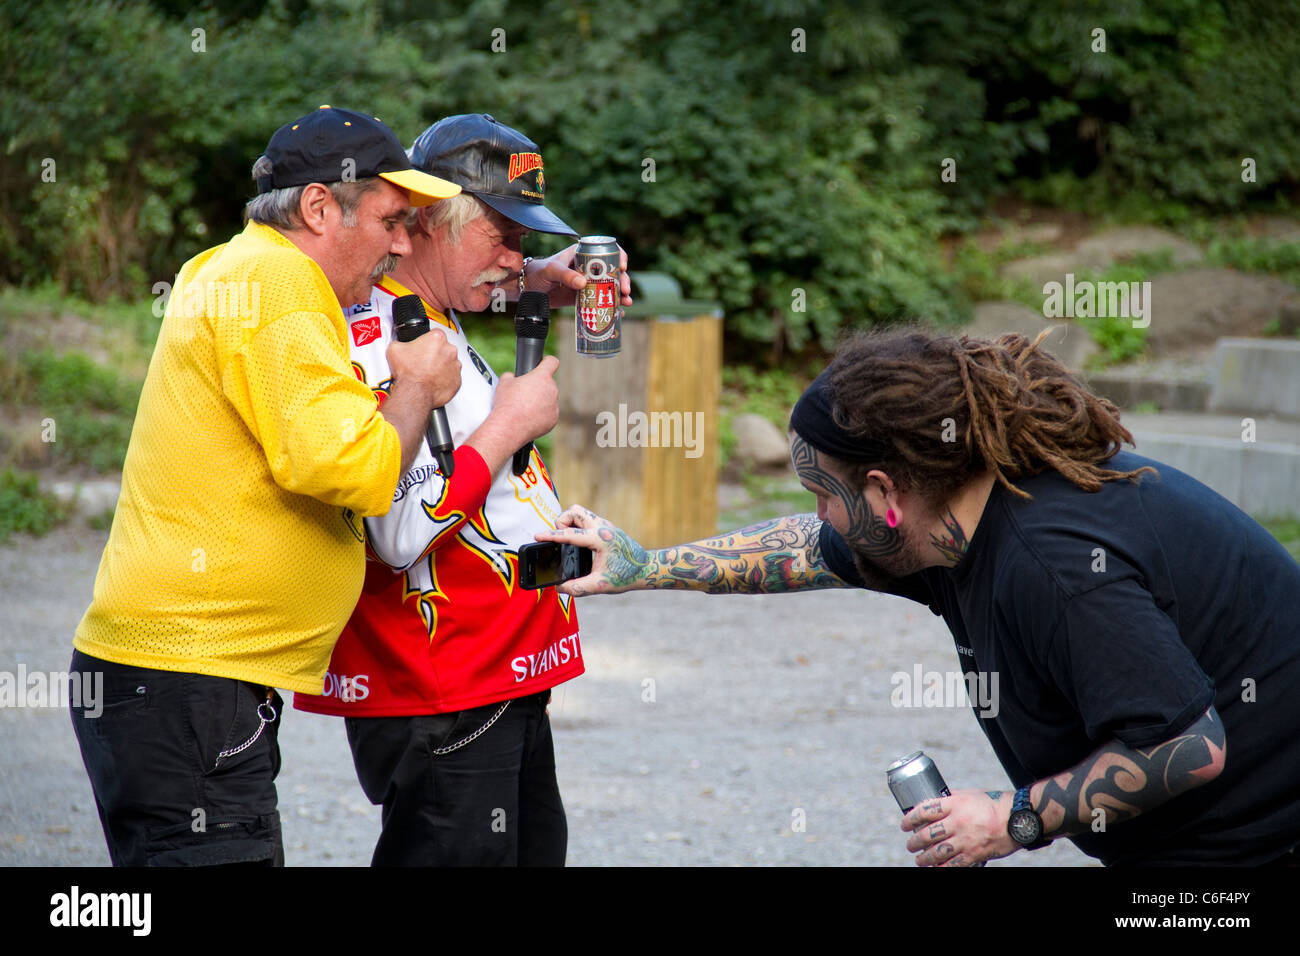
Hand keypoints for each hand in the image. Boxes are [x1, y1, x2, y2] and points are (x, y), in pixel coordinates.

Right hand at [386, 329, 460, 407]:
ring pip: (450, 363)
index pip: (435, 335)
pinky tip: (434, 381)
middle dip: (435, 354)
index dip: (427, 342)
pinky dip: (445, 380)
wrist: (415, 392)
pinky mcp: (458, 380)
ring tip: (428, 373)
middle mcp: (450, 350)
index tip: (422, 348)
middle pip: (444, 349)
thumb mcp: (395, 348)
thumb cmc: (409, 372)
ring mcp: (456, 366)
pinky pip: (452, 378)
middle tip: (424, 362)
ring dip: (441, 367)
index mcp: (437, 338)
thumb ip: (401, 342)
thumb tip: (399, 344)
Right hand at [491, 354, 559, 446]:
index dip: (546, 362)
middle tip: (524, 393)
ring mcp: (554, 406)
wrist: (509, 427)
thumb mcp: (504, 382)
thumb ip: (512, 375)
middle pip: (548, 383)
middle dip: (538, 386)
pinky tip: (528, 418)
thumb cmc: (506, 403)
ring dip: (540, 401)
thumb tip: (514, 377)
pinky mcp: (553, 420)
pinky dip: (541, 415)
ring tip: (524, 408)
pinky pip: (549, 414)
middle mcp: (552, 390)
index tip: (543, 364)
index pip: (552, 362)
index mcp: (542, 377)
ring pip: (549, 399)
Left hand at [520, 242, 633, 307]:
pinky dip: (611, 307)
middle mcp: (588, 267)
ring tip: (626, 303)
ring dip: (621, 295)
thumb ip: (565, 275)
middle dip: (623, 280)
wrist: (528, 290)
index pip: (606, 250)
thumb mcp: (551, 271)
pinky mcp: (585, 297)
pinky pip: (601, 301)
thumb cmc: (538, 273)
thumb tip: (583, 283)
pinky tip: (619, 313)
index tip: (623, 267)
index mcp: (582, 253)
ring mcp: (588, 283)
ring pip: (610, 287)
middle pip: (612, 271)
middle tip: (625, 291)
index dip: (618, 256)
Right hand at [533, 504, 647, 595]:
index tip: (537, 536)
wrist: (646, 569)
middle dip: (562, 522)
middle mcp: (602, 527)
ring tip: (568, 541)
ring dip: (570, 522)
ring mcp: (605, 525)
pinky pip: (586, 520)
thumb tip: (560, 588)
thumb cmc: (626, 576)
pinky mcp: (607, 527)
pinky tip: (579, 545)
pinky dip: (578, 527)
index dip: (551, 536)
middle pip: (573, 511)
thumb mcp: (600, 586)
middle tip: (561, 539)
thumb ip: (578, 588)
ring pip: (580, 512)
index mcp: (599, 539)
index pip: (569, 534)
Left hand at [901, 789, 1018, 866]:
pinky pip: (953, 864)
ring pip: (937, 852)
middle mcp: (957, 822)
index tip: (904, 824)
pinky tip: (935, 868)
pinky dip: (942, 868)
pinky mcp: (974, 854)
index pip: (925, 810)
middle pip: (928, 834)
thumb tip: (936, 800)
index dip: (910, 818)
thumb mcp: (970, 794)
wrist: (1017, 820)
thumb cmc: (994, 804)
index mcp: (955, 804)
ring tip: (919, 859)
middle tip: (910, 844)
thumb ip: (953, 798)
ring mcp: (965, 840)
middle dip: (914, 842)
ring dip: (924, 858)